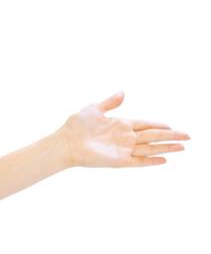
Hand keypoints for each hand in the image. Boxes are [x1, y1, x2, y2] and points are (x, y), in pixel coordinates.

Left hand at [57, 91, 190, 167]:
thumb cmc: (76, 125)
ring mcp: (123, 150)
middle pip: (154, 136)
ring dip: (166, 148)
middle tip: (188, 137)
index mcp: (122, 125)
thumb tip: (123, 92)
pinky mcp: (118, 161)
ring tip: (183, 148)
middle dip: (171, 136)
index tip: (172, 126)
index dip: (160, 125)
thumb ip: (110, 102)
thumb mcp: (95, 109)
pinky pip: (138, 161)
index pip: (146, 124)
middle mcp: (125, 138)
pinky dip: (151, 161)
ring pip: (150, 148)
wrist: (65, 141)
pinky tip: (164, 160)